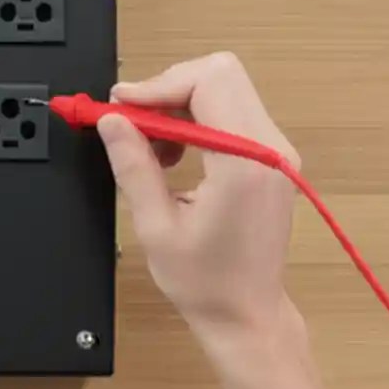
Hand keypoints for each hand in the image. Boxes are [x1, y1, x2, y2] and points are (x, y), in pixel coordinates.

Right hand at [96, 52, 302, 346]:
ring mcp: (276, 151)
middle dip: (167, 90)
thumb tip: (112, 121)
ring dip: (179, 107)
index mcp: (244, 164)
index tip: (120, 104)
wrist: (247, 314)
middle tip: (131, 121)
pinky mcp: (271, 158)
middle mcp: (270, 149)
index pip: (207, 83)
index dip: (157, 86)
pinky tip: (173, 156)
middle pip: (219, 75)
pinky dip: (195, 120)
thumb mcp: (155, 225)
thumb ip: (133, 165)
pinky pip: (231, 112)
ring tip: (151, 149)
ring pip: (224, 89)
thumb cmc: (206, 283)